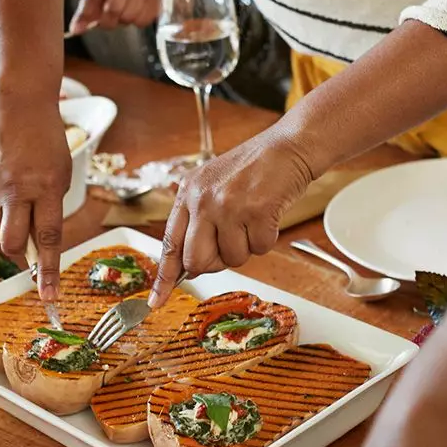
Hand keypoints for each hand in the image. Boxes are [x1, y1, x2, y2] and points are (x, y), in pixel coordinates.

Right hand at [0, 110, 71, 300]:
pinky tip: (6, 183)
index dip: (47, 271)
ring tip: (18, 208)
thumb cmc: (46, 142)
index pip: (47, 238)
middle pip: (11, 242)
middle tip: (27, 250)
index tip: (48, 296)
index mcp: (45, 188)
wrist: (17, 106)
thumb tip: (37, 243)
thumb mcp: (60, 175)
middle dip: (19, 254)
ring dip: (7, 229)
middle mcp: (16, 189)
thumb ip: (49, 208)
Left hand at [69, 0, 161, 34]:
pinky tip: (138, 13)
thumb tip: (74, 30)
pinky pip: (141, 20)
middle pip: (112, 8)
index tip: (78, 28)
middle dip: (108, 21)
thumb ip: (88, 11)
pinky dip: (137, 22)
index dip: (85, 13)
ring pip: (127, 16)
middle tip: (109, 22)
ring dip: (124, 21)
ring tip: (126, 14)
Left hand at [149, 133, 313, 306]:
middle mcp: (203, 199)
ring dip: (247, 247)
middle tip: (230, 243)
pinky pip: (259, 249)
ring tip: (253, 217)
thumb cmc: (254, 168)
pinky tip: (268, 214)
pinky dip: (267, 238)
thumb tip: (191, 264)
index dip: (164, 277)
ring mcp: (229, 206)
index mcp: (188, 193)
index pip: (170, 243)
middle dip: (215, 262)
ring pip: (232, 259)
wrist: (289, 146)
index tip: (157, 300)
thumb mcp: (213, 185)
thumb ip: (198, 221)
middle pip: (197, 261)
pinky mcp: (257, 212)